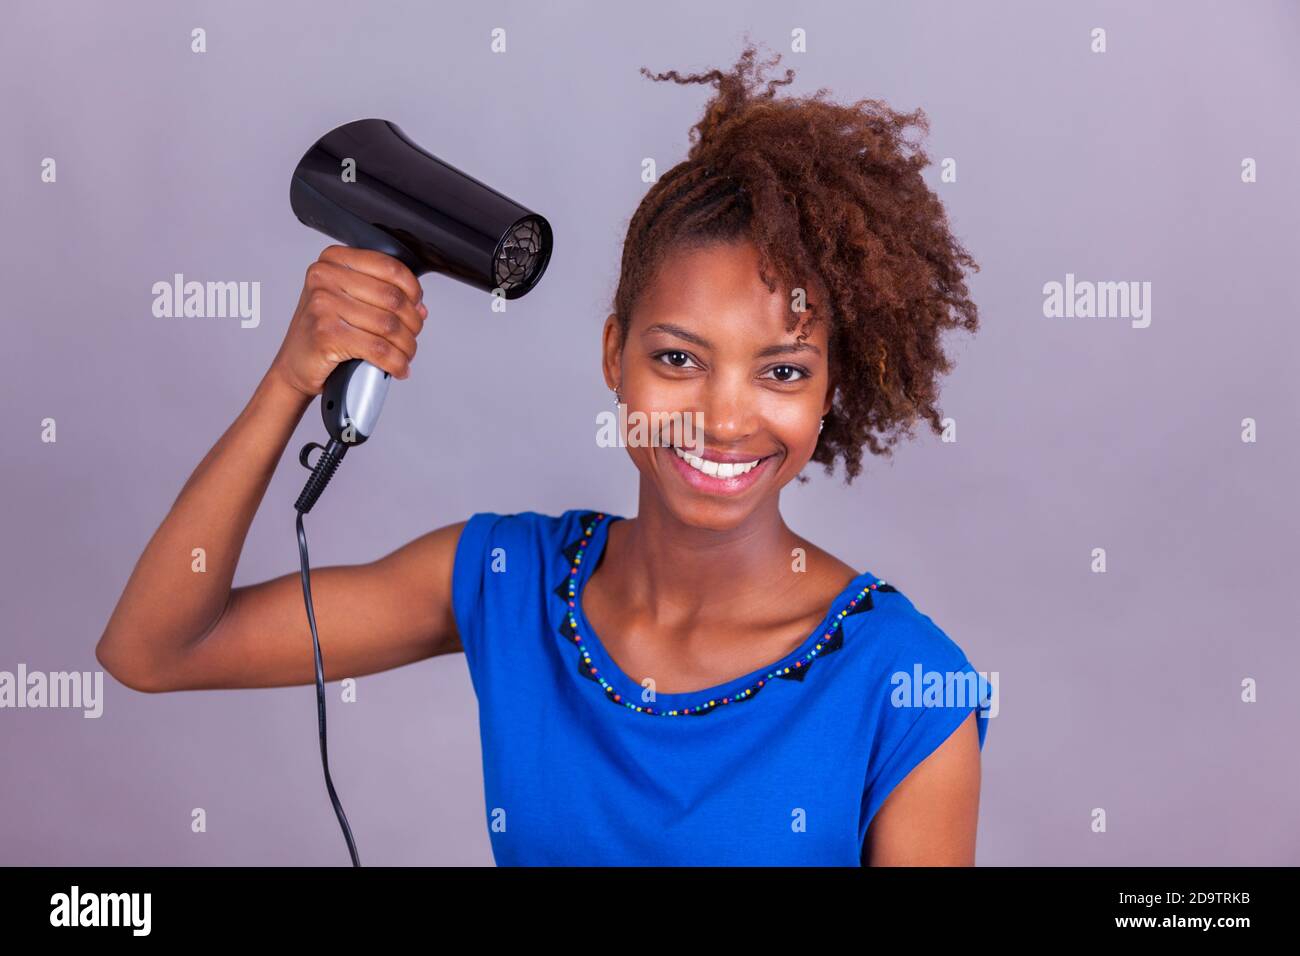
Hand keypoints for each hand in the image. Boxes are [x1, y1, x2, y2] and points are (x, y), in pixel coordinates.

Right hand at [269, 245, 427, 398]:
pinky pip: (379, 349)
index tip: (417, 306)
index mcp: (333, 260)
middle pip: (393, 298)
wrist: (294, 365)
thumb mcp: (347, 301)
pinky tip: (398, 368)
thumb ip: (380, 295)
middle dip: (412, 323)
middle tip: (411, 337)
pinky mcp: (327, 334)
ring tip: (405, 355)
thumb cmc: (323, 332)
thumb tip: (420, 307)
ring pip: (389, 326)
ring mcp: (323, 305)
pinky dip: (396, 363)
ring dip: (407, 346)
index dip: (413, 290)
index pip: (390, 267)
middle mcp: (325, 277)